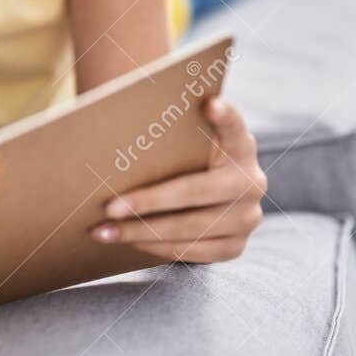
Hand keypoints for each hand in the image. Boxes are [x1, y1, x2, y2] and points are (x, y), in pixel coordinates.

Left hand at [90, 96, 265, 262]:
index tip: (210, 103)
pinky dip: (158, 248)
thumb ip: (172, 130)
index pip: (234, 126)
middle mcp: (251, 181)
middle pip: (194, 191)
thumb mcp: (190, 142)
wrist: (215, 199)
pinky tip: (131, 241)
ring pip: (190, 228)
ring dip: (142, 232)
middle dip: (147, 202)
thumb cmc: (189, 160)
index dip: (225, 116)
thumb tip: (116, 117)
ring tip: (104, 231)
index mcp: (240, 146)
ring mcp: (247, 217)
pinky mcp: (236, 246)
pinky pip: (193, 252)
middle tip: (109, 208)